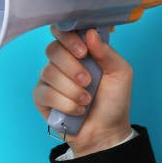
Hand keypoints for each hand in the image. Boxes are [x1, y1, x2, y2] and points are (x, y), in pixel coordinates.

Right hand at [33, 26, 133, 156]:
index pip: (62, 31)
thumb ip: (107, 52)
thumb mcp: (120, 73)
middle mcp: (61, 62)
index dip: (68, 37)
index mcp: (79, 51)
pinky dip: (65, 103)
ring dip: (72, 90)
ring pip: (49, 73)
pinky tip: (77, 110)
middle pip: (53, 50)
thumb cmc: (114, 101)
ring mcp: (48, 79)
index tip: (82, 51)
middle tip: (88, 81)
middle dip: (72, 68)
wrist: (107, 131)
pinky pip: (45, 93)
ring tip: (86, 100)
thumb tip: (90, 33)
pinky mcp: (41, 97)